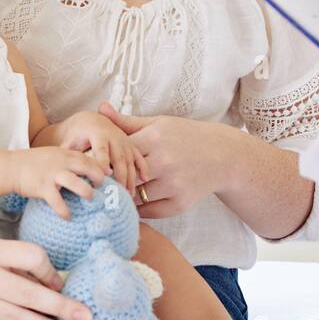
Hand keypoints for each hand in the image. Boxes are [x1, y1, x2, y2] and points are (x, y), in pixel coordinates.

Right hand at [9, 146, 107, 220]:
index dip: (99, 166)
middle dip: (97, 176)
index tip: (109, 174)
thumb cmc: (33, 163)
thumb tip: (83, 169)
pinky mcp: (42, 187)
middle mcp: (60, 163)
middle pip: (85, 167)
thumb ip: (67, 159)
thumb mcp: (52, 155)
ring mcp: (52, 174)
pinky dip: (63, 210)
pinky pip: (56, 200)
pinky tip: (68, 217)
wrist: (12, 166)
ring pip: (74, 182)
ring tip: (91, 198)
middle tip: (103, 186)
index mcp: (64, 154)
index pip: (87, 158)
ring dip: (85, 191)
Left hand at [55, 110, 148, 196]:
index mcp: (98, 133)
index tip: (103, 176)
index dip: (103, 162)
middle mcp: (115, 136)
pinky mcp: (131, 144)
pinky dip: (143, 167)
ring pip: (130, 160)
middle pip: (119, 157)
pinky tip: (145, 180)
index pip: (101, 150)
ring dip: (131, 177)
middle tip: (119, 193)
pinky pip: (139, 156)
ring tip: (129, 195)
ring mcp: (125, 140)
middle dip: (120, 176)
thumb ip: (68, 153)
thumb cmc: (78, 134)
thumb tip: (63, 167)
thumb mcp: (71, 140)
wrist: (91, 120)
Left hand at [96, 101, 227, 220]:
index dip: (105, 159)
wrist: (223, 156)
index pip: (119, 153)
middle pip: (125, 177)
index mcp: (155, 138)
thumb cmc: (185, 136)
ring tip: (115, 194)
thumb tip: (100, 108)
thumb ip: (127, 122)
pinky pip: (150, 211)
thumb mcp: (158, 124)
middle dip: (113, 180)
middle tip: (100, 183)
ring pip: (136, 197)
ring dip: (125, 196)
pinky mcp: (181, 203)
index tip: (96, 164)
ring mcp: (174, 184)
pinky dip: (140, 209)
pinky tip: (135, 203)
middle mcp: (165, 162)